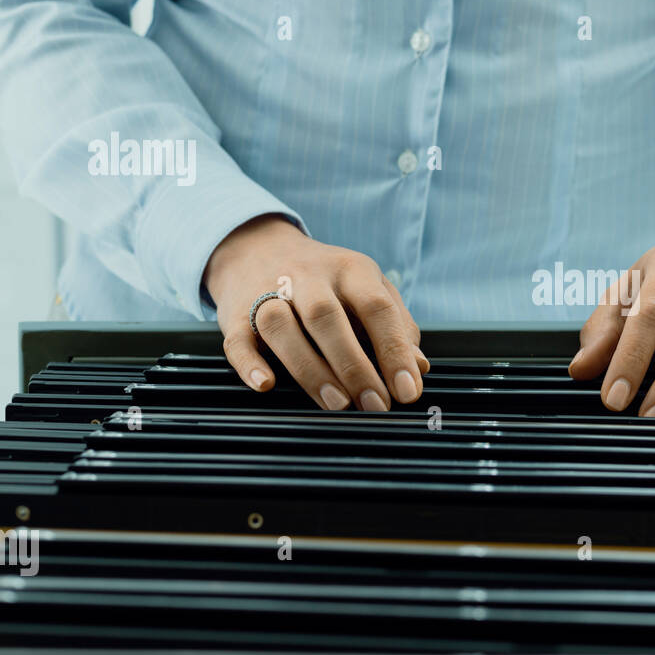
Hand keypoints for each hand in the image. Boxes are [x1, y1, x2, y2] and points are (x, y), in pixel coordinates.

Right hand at [204, 214, 426, 409]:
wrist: (258, 249)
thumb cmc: (329, 283)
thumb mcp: (369, 290)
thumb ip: (397, 327)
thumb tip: (418, 368)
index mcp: (350, 269)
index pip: (376, 307)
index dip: (394, 351)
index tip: (407, 391)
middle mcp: (308, 276)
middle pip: (327, 317)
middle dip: (353, 365)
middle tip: (374, 405)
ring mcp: (267, 292)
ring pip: (281, 325)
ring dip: (309, 368)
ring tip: (336, 403)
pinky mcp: (235, 314)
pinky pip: (237, 338)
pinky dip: (248, 364)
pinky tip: (266, 385)